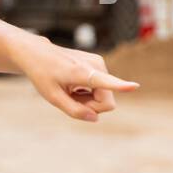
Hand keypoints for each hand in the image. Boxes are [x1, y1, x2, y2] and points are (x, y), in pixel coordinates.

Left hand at [14, 37, 138, 121]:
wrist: (38, 53)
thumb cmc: (43, 75)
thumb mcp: (52, 97)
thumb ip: (73, 110)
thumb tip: (95, 118)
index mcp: (82, 73)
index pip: (105, 82)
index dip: (121, 86)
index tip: (135, 86)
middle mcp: (96, 65)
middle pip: (106, 102)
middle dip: (90, 106)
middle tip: (70, 98)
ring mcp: (99, 63)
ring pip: (104, 95)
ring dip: (87, 98)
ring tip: (70, 88)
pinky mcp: (99, 63)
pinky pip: (101, 87)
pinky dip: (88, 91)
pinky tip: (74, 84)